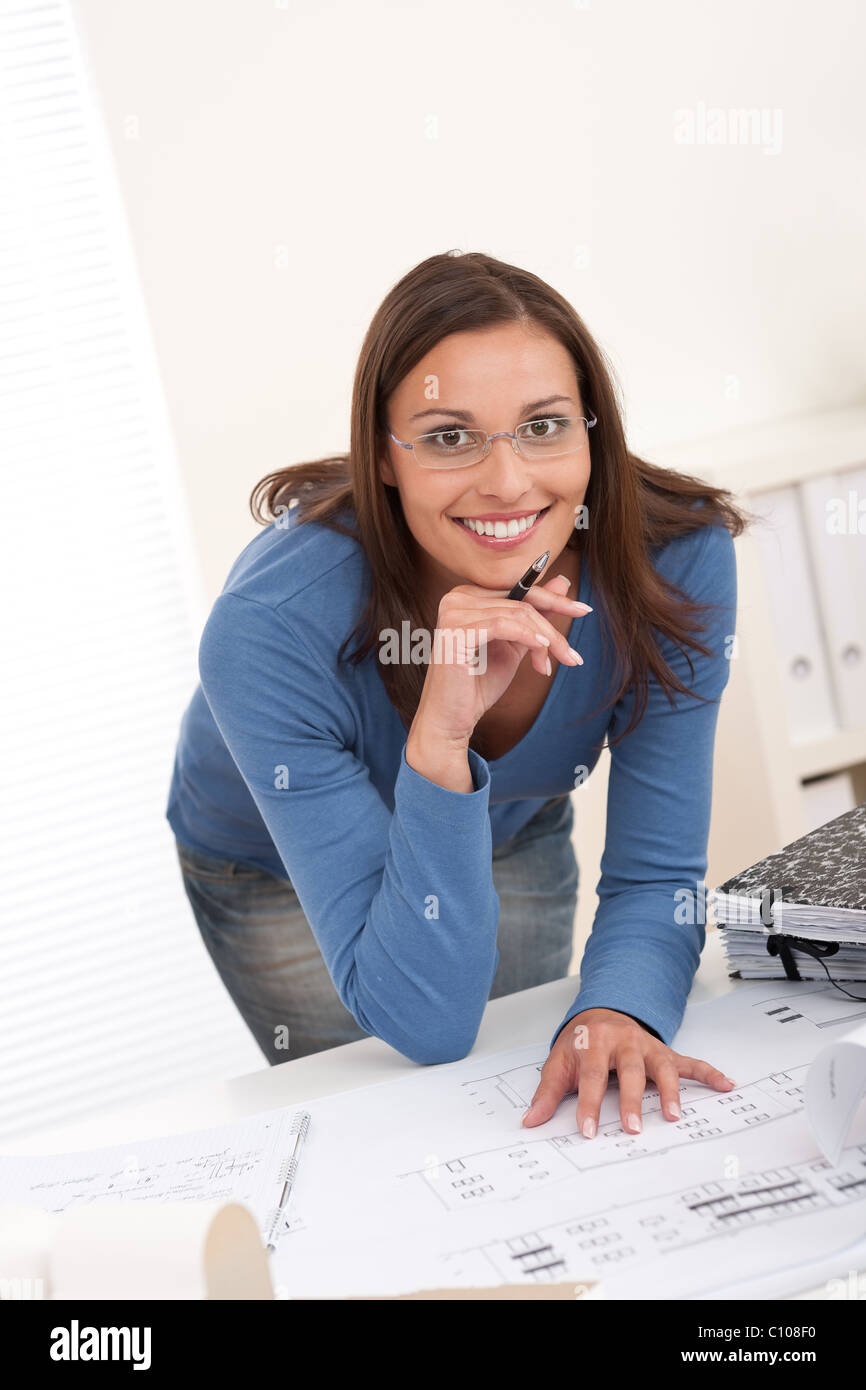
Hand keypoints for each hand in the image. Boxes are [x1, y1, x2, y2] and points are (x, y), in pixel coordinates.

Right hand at [411, 572, 590, 747]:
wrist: (451, 718)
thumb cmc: (478, 684)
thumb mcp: (514, 645)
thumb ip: (535, 616)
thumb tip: (563, 582)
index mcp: (469, 596)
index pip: (520, 589)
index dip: (555, 599)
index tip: (584, 611)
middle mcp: (457, 597)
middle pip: (522, 601)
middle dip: (554, 627)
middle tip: (573, 654)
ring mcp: (454, 611)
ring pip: (519, 613)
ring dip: (544, 641)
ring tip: (551, 666)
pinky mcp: (456, 629)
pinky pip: (505, 624)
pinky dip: (529, 637)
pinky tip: (542, 654)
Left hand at [522, 1007, 736, 1137]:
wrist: (600, 1014)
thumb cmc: (579, 1044)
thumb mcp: (558, 1063)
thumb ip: (546, 1093)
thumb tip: (529, 1122)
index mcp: (593, 1041)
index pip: (591, 1075)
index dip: (588, 1104)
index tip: (588, 1131)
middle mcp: (624, 1041)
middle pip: (629, 1070)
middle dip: (631, 1100)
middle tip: (633, 1129)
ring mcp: (647, 1045)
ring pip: (662, 1066)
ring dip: (669, 1091)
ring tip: (673, 1117)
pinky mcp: (665, 1052)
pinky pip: (690, 1062)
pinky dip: (709, 1073)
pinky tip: (726, 1085)